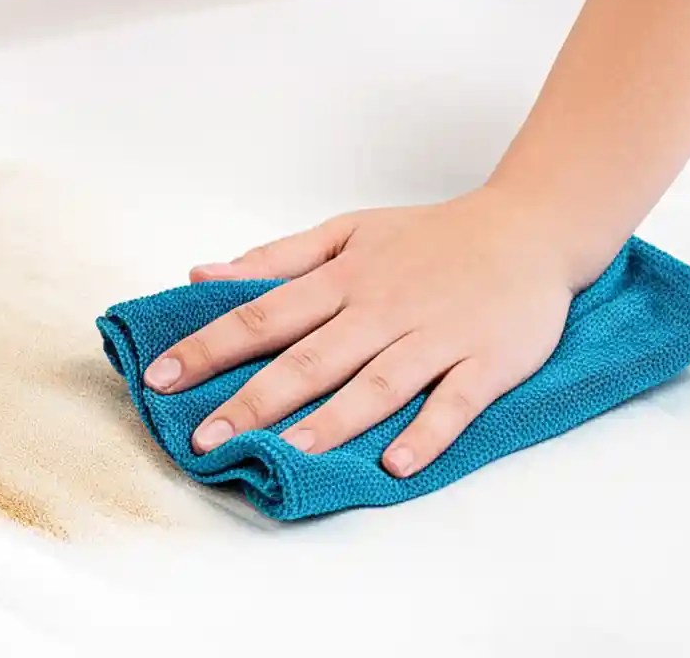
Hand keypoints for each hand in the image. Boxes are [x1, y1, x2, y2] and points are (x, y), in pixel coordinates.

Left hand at [143, 187, 611, 477]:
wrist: (529, 227)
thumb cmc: (427, 238)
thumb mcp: (347, 231)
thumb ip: (275, 259)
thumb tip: (203, 274)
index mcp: (342, 279)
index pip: (262, 315)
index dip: (208, 347)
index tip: (160, 378)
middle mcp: (381, 309)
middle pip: (310, 358)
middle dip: (254, 398)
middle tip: (206, 437)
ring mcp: (435, 336)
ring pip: (377, 382)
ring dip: (333, 420)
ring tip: (288, 451)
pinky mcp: (486, 361)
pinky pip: (455, 402)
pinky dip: (427, 431)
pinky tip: (395, 463)